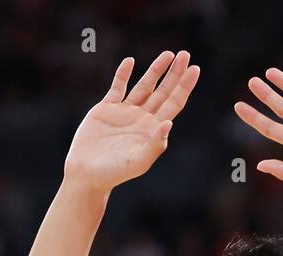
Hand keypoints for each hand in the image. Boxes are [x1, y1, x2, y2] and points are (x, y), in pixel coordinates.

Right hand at [64, 50, 199, 192]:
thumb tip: (169, 123)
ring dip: (155, 70)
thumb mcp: (139, 161)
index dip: (184, 86)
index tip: (194, 69)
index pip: (174, 104)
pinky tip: (130, 62)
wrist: (87, 174)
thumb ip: (155, 144)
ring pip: (144, 86)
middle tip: (185, 54)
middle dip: (174, 73)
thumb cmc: (115, 172)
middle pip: (163, 91)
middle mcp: (142, 118)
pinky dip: (123, 75)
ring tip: (168, 54)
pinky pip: (117, 88)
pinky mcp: (106, 109)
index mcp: (153, 130)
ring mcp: (125, 112)